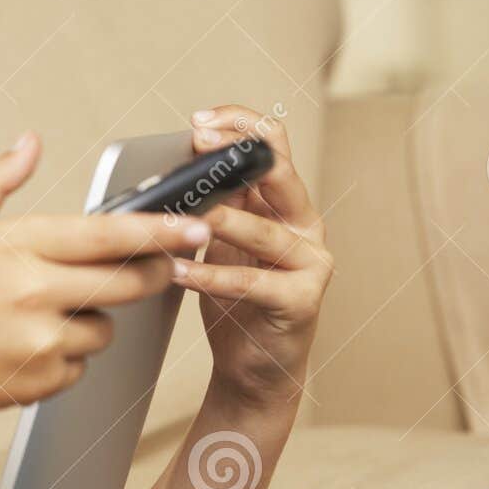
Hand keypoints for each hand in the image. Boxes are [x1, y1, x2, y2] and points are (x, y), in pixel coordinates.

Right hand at [0, 132, 209, 423]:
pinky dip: (66, 354)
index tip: (195, 224)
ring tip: (42, 313)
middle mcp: (33, 292)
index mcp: (14, 246)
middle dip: (151, 271)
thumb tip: (29, 142)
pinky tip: (26, 346)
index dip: (158, 229)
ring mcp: (41, 340)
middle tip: (156, 265)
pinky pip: (82, 362)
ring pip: (106, 325)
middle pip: (128, 281)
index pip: (105, 235)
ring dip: (92, 317)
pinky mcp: (44, 379)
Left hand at [177, 105, 333, 408]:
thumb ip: (215, 203)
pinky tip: (178, 271)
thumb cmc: (237, 302)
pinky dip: (212, 277)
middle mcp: (305, 225)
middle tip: (197, 145)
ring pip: (265, 231)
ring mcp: (311, 262)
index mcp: (285, 204)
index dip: (240, 125)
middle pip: (280, 173)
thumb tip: (180, 163)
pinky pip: (253, 284)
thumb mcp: (222, 242)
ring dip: (219, 220)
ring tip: (178, 214)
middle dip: (236, 153)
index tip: (199, 121)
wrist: (255, 367)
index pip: (273, 146)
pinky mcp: (302, 300)